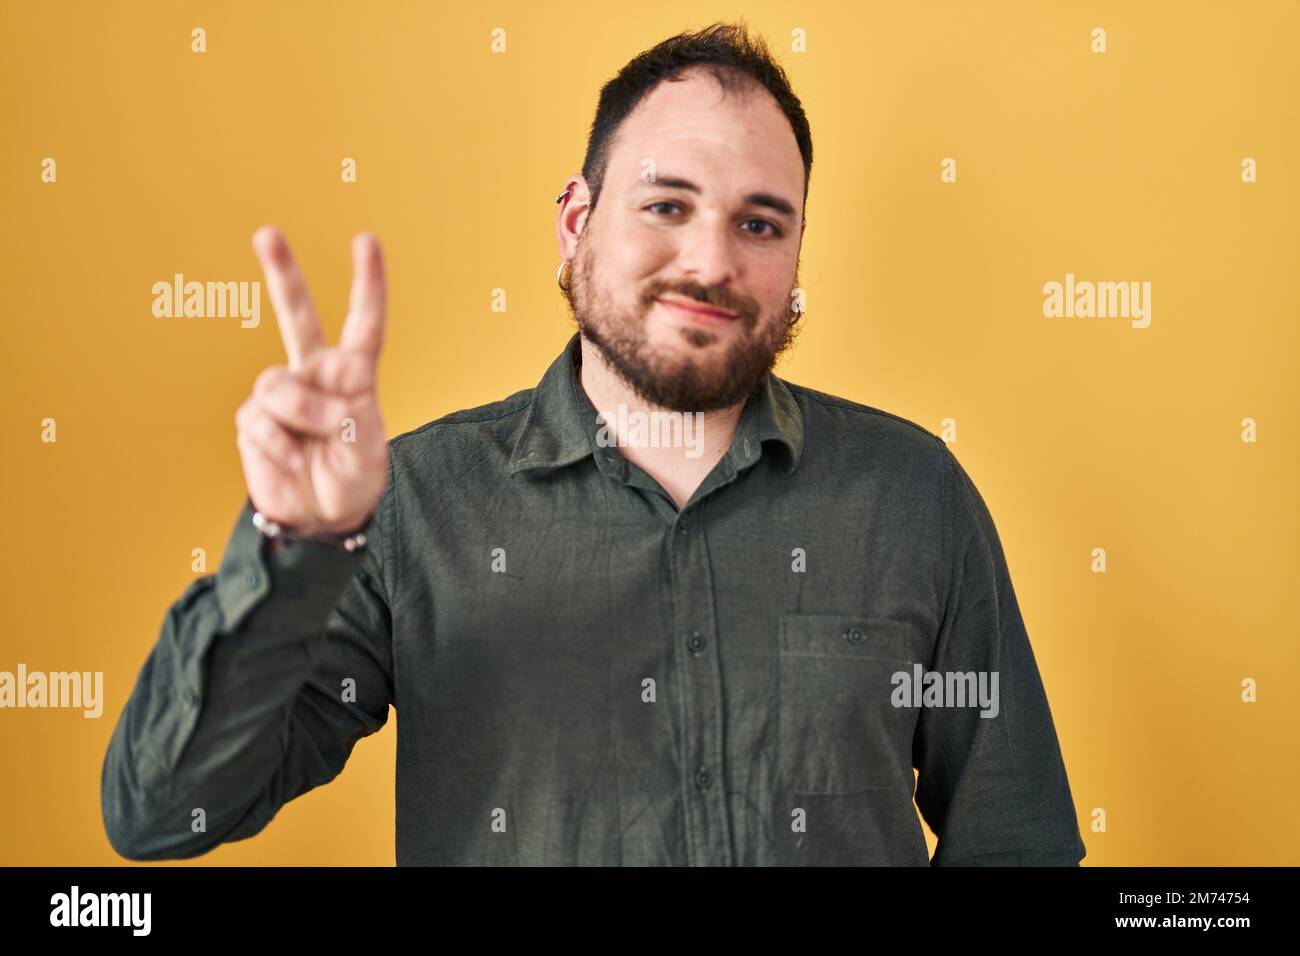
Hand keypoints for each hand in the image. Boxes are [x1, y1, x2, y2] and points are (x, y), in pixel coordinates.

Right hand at [235, 226, 389, 535]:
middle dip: (282, 274)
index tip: (366, 240)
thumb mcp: (368, 456)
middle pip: (297, 317)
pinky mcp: (254, 419)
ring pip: (277, 383)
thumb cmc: (352, 481)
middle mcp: (315, 375)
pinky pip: (260, 421)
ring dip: (299, 415)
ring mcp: (282, 395)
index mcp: (353, 376)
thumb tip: (310, 404)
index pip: (364, 325)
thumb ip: (346, 423)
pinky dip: (279, 445)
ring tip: (311, 448)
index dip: (367, 283)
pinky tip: (292, 462)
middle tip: (267, 232)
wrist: (320, 518)